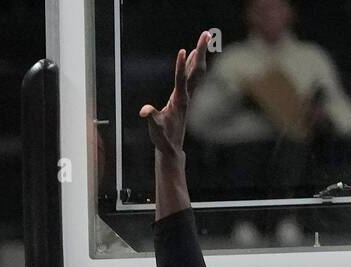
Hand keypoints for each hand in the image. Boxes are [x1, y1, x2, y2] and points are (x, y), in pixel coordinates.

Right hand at [140, 31, 211, 155]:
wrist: (171, 147)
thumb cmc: (163, 138)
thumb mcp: (154, 129)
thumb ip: (151, 118)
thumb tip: (144, 111)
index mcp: (179, 101)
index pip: (180, 80)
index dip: (181, 66)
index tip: (183, 50)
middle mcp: (186, 96)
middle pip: (196, 71)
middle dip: (201, 52)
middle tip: (206, 35)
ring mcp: (186, 96)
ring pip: (196, 73)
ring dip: (200, 55)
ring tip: (204, 39)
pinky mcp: (184, 98)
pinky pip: (191, 77)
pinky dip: (193, 65)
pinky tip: (194, 57)